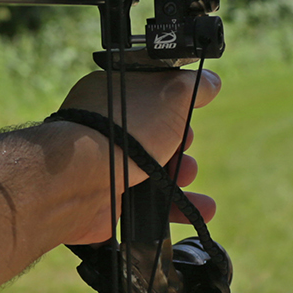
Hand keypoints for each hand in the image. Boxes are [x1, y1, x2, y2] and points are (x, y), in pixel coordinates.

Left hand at [56, 68, 219, 245]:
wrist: (82, 181)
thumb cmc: (123, 130)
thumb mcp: (170, 92)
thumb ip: (193, 85)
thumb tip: (209, 82)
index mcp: (113, 93)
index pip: (151, 96)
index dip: (175, 106)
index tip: (188, 114)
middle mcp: (105, 128)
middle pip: (157, 136)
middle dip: (180, 145)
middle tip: (182, 147)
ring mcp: (105, 165)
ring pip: (155, 172)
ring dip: (182, 177)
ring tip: (186, 177)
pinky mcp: (109, 201)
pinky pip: (149, 205)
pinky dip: (176, 209)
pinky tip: (200, 211)